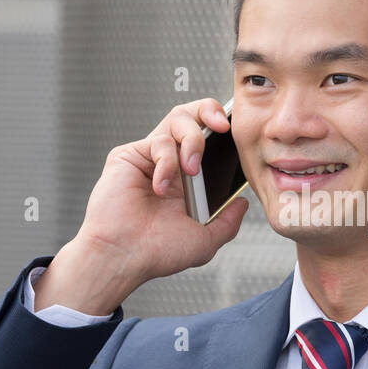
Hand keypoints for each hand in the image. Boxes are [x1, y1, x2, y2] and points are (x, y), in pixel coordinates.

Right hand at [34, 98, 248, 314]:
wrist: (125, 257)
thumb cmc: (156, 252)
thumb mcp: (204, 240)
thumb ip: (227, 222)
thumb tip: (242, 203)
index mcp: (187, 180)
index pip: (209, 140)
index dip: (223, 128)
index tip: (237, 132)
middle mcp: (170, 163)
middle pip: (192, 115)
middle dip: (210, 111)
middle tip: (222, 126)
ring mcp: (150, 158)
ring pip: (177, 119)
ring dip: (193, 141)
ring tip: (192, 169)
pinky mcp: (129, 155)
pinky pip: (158, 142)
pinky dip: (167, 163)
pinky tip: (161, 187)